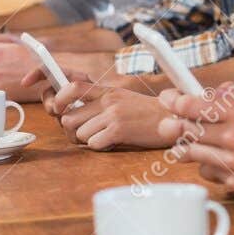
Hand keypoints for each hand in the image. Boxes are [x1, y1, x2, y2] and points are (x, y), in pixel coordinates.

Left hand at [57, 83, 173, 149]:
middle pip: (69, 118)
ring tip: (107, 138)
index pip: (72, 87)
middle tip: (89, 134)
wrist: (174, 119)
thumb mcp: (124, 99)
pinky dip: (102, 147)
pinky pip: (94, 144)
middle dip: (74, 131)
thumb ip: (101, 102)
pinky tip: (115, 142)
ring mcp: (113, 115)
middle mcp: (108, 101)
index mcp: (108, 91)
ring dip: (90, 140)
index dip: (59, 99)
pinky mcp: (119, 130)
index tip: (58, 110)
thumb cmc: (148, 113)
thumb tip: (73, 113)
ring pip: (80, 134)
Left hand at [158, 85, 233, 197]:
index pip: (191, 105)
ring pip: (189, 153)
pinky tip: (216, 160)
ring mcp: (232, 162)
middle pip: (183, 129)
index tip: (170, 99)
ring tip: (187, 141)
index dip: (175, 101)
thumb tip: (218, 90)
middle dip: (173, 123)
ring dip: (185, 145)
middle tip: (170, 120)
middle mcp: (232, 136)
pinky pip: (207, 173)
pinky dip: (207, 165)